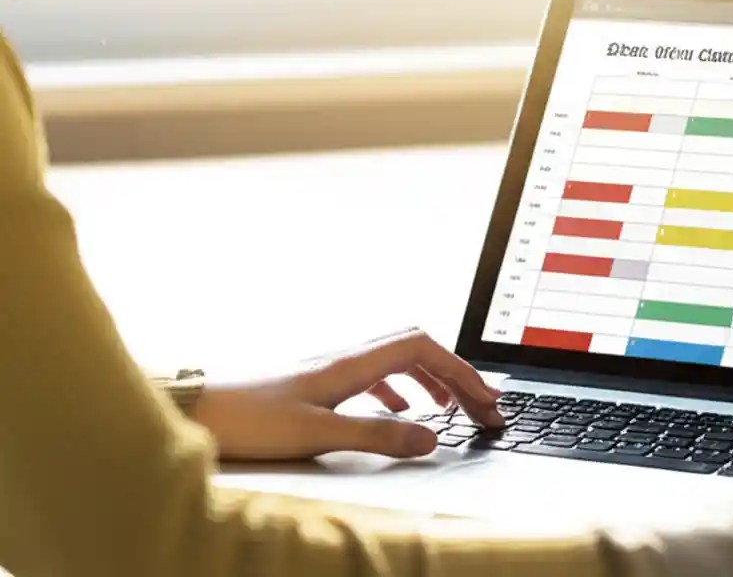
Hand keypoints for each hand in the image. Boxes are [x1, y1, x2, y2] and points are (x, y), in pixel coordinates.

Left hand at [190, 328, 501, 459]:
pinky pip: (374, 376)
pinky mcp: (316, 382)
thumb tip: (431, 437)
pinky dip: (400, 390)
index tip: (486, 399)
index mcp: (350, 362)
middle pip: (418, 350)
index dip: (461, 371)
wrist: (191, 406)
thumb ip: (376, 436)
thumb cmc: (245, 417)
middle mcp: (344, 357)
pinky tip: (398, 412)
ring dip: (432, 380)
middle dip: (456, 375)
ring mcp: (330, 367)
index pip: (424, 349)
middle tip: (482, 406)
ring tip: (452, 407)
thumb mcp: (318, 433)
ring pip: (397, 360)